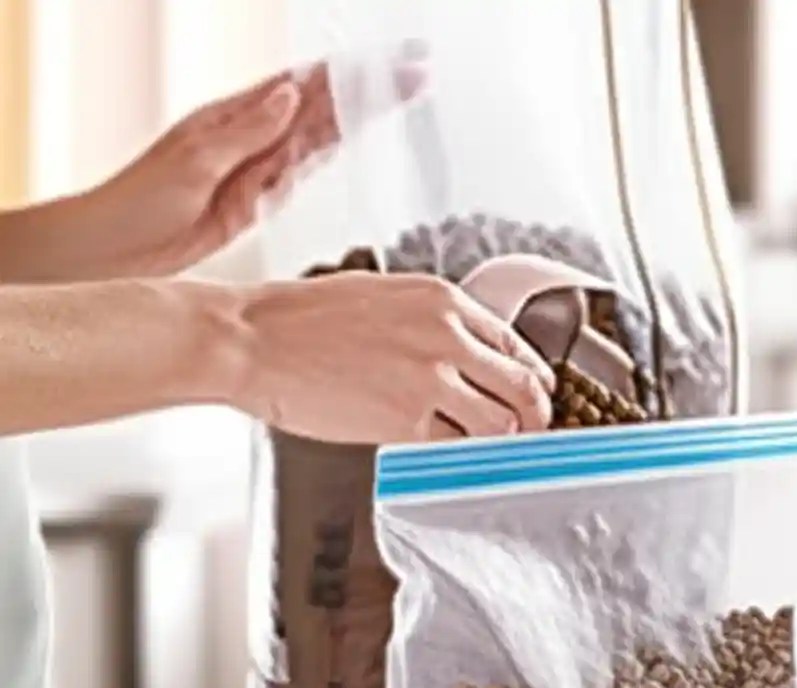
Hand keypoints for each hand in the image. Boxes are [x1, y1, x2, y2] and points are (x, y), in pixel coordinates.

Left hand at [73, 47, 426, 279]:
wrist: (109, 250)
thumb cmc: (133, 203)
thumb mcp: (192, 161)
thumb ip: (247, 131)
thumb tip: (291, 95)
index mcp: (234, 116)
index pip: (305, 82)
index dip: (352, 70)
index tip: (393, 59)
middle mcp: (251, 135)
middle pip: (324, 103)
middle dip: (371, 87)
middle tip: (418, 73)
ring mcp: (257, 166)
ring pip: (321, 132)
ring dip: (362, 113)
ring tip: (404, 94)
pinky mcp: (258, 198)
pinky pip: (304, 170)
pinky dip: (333, 150)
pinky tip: (356, 134)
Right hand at [235, 273, 554, 443]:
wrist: (253, 340)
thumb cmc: (302, 317)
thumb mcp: (384, 295)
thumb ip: (431, 321)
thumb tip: (462, 351)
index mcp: (443, 301)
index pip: (514, 344)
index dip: (534, 375)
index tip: (538, 391)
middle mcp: (446, 338)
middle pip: (522, 387)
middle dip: (535, 414)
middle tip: (534, 429)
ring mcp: (429, 382)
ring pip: (498, 425)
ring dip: (502, 440)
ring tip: (494, 448)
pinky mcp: (404, 423)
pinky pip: (454, 448)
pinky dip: (462, 456)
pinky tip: (455, 455)